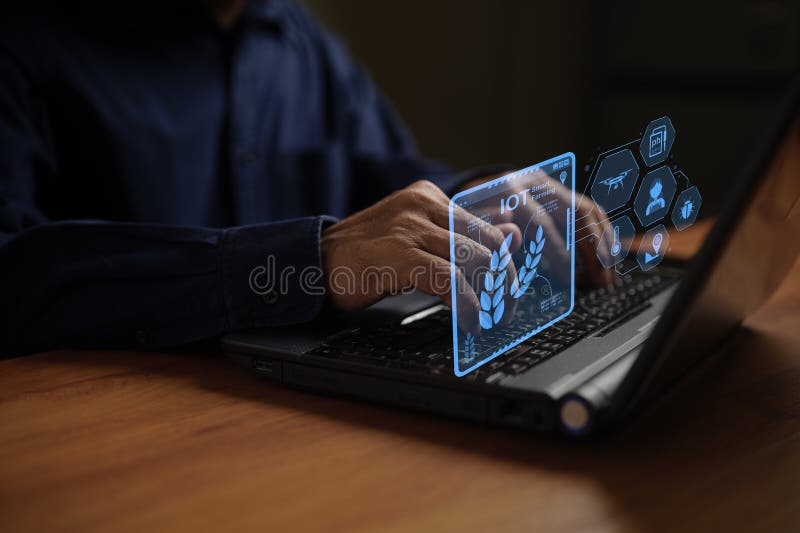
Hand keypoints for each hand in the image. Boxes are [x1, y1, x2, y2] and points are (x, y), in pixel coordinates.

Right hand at [321, 180, 521, 332]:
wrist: (311, 263)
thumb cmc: (364, 256)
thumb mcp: (415, 239)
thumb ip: (459, 236)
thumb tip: (514, 234)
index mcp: (428, 196)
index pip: (487, 227)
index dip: (505, 264)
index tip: (508, 292)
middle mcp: (422, 204)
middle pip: (487, 242)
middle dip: (504, 282)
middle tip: (506, 311)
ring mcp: (409, 227)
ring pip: (473, 260)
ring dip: (490, 298)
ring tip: (491, 320)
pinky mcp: (397, 253)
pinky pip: (448, 280)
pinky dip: (466, 305)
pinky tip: (470, 322)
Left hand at [460, 172, 613, 286]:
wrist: (472, 193)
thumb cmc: (471, 218)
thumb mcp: (469, 225)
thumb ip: (489, 231)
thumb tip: (514, 234)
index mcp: (509, 190)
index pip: (541, 222)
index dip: (557, 252)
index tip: (568, 278)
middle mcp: (534, 182)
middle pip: (575, 212)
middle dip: (591, 249)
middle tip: (600, 280)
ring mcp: (550, 185)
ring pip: (587, 210)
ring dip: (602, 243)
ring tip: (608, 273)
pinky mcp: (561, 190)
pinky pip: (589, 210)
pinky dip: (602, 233)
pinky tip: (607, 256)